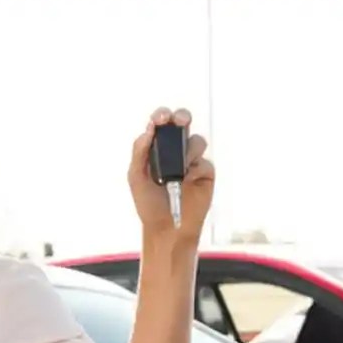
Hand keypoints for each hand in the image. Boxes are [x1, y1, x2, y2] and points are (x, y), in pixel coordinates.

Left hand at [127, 107, 214, 243]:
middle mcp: (175, 151)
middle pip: (183, 123)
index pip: (161, 125)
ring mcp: (192, 161)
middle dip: (182, 117)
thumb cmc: (148, 203)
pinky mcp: (206, 172)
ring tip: (179, 170)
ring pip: (196, 141)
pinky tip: (187, 181)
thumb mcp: (136, 176)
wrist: (166, 227)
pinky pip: (204, 162)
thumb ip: (140, 151)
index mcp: (156, 148)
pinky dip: (194, 169)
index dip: (162, 116)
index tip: (160, 119)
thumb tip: (148, 129)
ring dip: (187, 151)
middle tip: (179, 122)